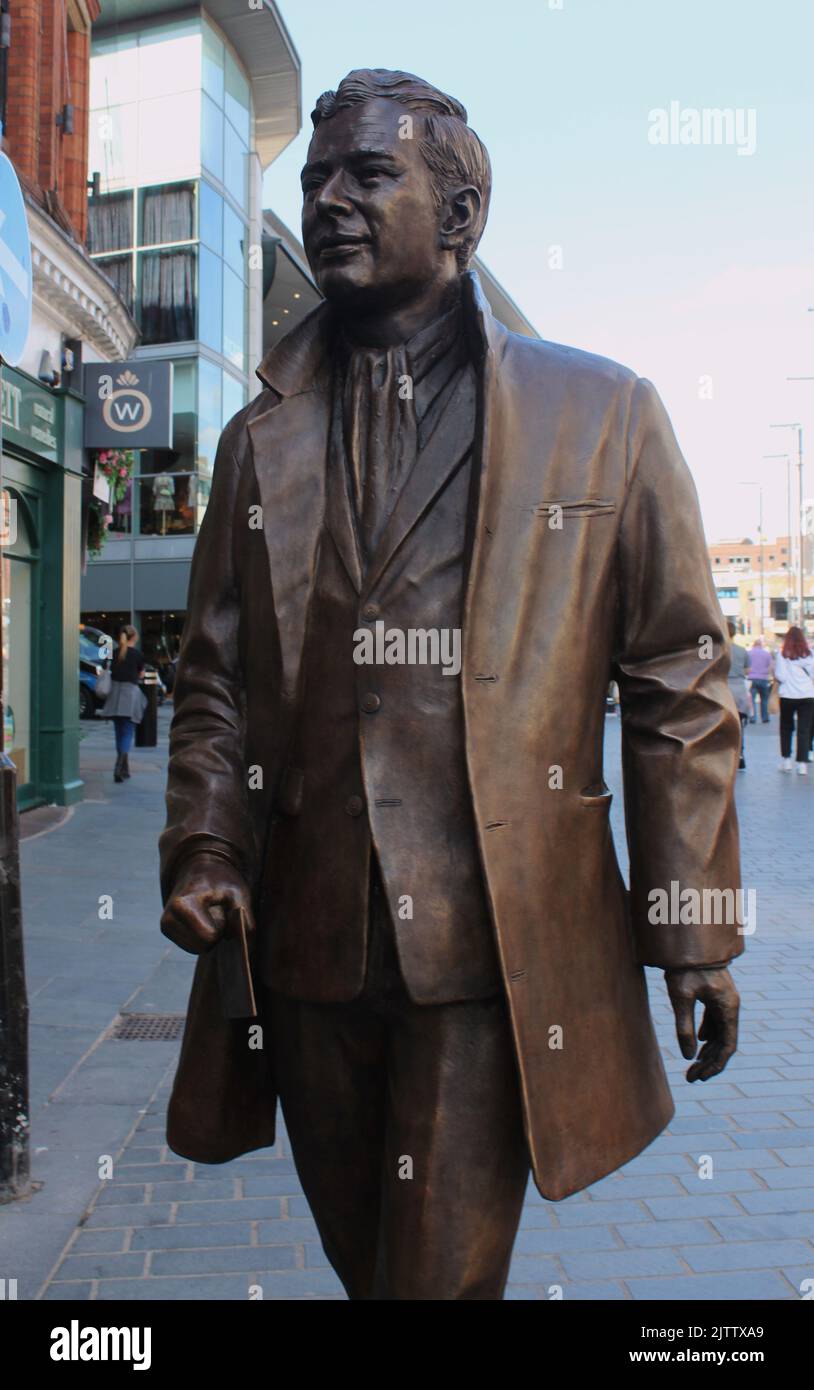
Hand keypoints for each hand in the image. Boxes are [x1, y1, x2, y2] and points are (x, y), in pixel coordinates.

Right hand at [160, 852, 253, 955]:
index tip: (220, 907)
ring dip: (209, 936)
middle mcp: (168, 918)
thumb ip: (243, 919)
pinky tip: (201, 919)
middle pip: (204, 946)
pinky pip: (193, 947)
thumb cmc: (221, 881)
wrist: (200, 868)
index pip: (209, 937)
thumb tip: (243, 947)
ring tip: (208, 913)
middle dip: (215, 934)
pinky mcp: (167, 930)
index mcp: (183, 905)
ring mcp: (165, 925)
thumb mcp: (238, 894)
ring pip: (198, 949)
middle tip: (216, 911)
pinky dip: (201, 937)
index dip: (222, 927)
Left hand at [665, 966, 739, 1082]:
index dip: (715, 1064)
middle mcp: (730, 1005)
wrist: (686, 938)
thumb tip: (688, 1056)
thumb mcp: (680, 996)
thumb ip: (684, 1026)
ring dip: (707, 1051)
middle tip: (691, 1078)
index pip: (727, 1045)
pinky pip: (715, 1021)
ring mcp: (724, 999)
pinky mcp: (715, 994)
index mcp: (728, 1007)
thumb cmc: (683, 966)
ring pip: (719, 1032)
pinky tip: (697, 1043)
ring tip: (692, 1066)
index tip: (699, 1077)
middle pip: (723, 1042)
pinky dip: (706, 1035)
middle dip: (709, 1062)